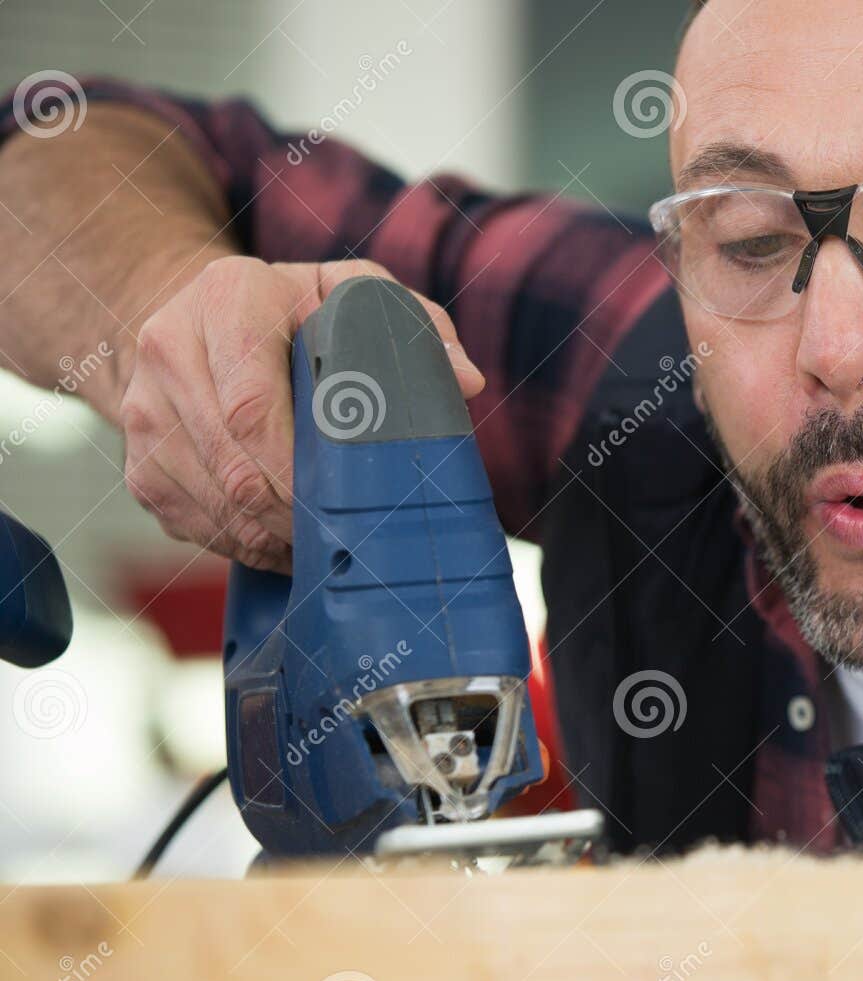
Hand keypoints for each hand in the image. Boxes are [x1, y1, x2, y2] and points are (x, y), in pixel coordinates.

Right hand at [120, 256, 483, 571]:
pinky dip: (251, 546)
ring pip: (215, 504)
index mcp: (226, 297)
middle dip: (298, 515)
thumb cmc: (293, 312)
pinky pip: (200, 525)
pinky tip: (290, 543)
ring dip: (277, 538)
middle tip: (351, 537)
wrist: (200, 324)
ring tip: (329, 545)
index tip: (345, 499)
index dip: (299, 468)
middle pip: (235, 465)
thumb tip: (464, 379)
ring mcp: (147, 412)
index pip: (253, 405)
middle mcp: (170, 348)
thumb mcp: (351, 294)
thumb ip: (410, 322)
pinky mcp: (141, 465)